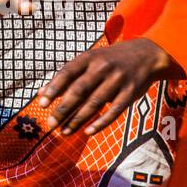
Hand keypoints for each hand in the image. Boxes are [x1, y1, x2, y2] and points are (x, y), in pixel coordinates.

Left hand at [37, 38, 177, 136]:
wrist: (146, 54)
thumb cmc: (110, 59)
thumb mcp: (89, 60)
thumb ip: (66, 76)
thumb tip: (40, 93)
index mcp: (89, 57)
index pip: (67, 73)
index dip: (54, 88)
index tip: (42, 103)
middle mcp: (103, 67)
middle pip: (79, 90)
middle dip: (63, 109)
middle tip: (50, 124)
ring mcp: (118, 80)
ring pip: (94, 103)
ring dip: (77, 120)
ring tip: (64, 132)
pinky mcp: (130, 93)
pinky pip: (114, 111)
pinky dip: (100, 123)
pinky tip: (87, 132)